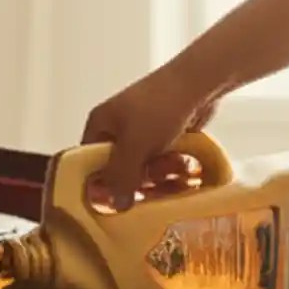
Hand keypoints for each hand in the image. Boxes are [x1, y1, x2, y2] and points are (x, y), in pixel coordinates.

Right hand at [81, 69, 217, 209]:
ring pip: (144, 167)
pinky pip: (162, 160)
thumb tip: (115, 206)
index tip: (119, 199)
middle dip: (140, 178)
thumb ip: (121, 177)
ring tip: (176, 166)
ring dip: (161, 173)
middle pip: (120, 169)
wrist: (199, 82)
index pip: (90, 163)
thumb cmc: (160, 107)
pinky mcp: (164, 134)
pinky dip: (172, 165)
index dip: (103, 183)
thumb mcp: (135, 145)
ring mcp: (142, 130)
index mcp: (101, 125)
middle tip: (154, 181)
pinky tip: (184, 165)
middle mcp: (118, 128)